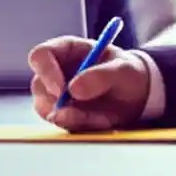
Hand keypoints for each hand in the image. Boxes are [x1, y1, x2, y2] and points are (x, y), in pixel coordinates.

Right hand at [28, 36, 149, 131]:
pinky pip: (64, 124)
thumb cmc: (127, 73)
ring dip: (72, 118)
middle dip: (55, 103)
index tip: (61, 89)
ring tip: (100, 117)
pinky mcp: (64, 114)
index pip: (41, 56)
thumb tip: (74, 90)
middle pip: (39, 86)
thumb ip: (101, 76)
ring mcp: (57, 95)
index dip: (46, 71)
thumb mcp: (123, 69)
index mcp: (65, 50)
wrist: (137, 95)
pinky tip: (101, 120)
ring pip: (47, 110)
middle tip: (74, 114)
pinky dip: (82, 126)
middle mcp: (55, 72)